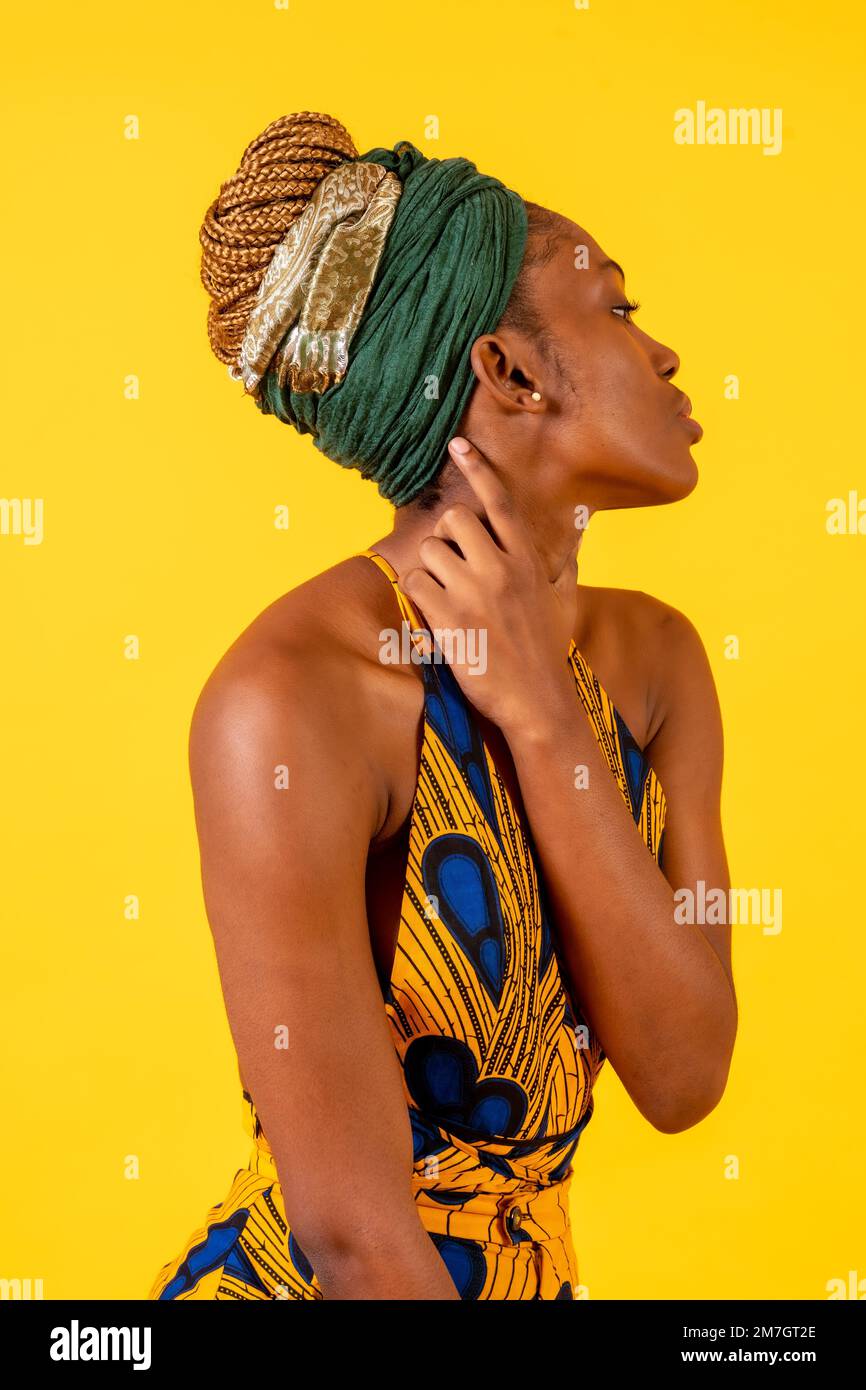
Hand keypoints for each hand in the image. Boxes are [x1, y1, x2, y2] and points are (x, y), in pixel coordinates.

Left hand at [401, 436, 579, 733]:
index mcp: (528, 562)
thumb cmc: (547, 651)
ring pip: (430, 550)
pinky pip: (415, 584)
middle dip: (447, 538)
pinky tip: (434, 615)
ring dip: (430, 569)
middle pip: (455, 519)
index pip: (501, 503)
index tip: (457, 445)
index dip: (479, 469)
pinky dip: (418, 596)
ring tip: (446, 595)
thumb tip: (580, 527)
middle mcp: (501, 570)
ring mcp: (474, 593)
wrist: (537, 700)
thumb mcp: (563, 600)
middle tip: (454, 565)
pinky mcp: (449, 619)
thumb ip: (564, 562)